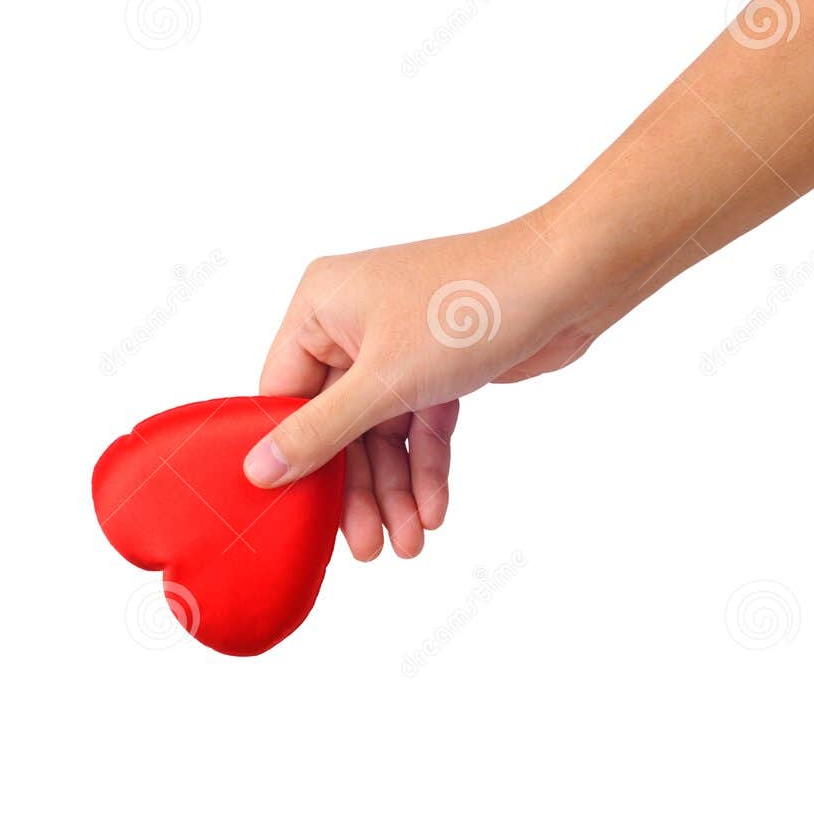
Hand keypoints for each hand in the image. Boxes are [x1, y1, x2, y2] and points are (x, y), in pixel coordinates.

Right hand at [247, 216, 634, 558]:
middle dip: (358, 489)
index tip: (299, 513)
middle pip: (335, 426)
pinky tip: (433, 510)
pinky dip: (426, 468)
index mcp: (319, 307)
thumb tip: (257, 471)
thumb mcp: (383, 382)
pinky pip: (417, 428)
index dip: (291, 457)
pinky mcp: (435, 366)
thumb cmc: (472, 307)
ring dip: (395, 490)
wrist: (571, 280)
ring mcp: (394, 346)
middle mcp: (350, 324)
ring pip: (379, 435)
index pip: (282, 397)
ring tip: (409, 541)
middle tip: (365, 547)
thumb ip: (318, 433)